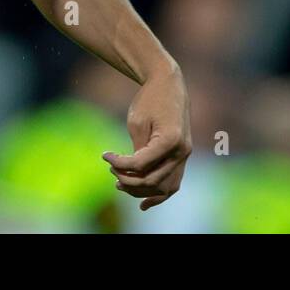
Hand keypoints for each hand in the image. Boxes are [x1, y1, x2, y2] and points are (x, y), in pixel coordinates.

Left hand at [103, 64, 190, 210]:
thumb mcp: (137, 123)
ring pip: (164, 187)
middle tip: (111, 170)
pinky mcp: (182, 156)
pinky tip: (143, 205)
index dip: (119, 164)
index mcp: (171, 140)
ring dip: (142, 191)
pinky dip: (159, 195)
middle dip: (127, 179)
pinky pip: (173, 183)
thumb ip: (137, 150)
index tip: (105, 155)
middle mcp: (182, 151)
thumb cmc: (150, 99)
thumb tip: (132, 173)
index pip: (141, 164)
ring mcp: (185, 156)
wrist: (168, 84)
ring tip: (121, 186)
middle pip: (152, 179)